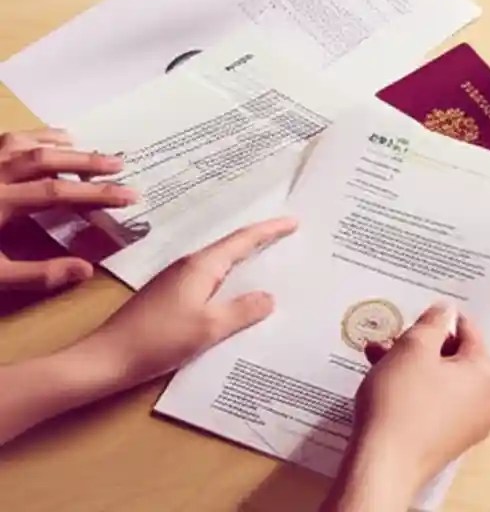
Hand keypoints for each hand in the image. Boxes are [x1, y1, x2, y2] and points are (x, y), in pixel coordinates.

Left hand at [0, 128, 136, 291]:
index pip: (59, 193)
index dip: (98, 193)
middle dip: (87, 161)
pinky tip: (28, 143)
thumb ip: (35, 274)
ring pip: (18, 142)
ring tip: (78, 144)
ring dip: (53, 142)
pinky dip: (21, 138)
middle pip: (46, 159)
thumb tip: (85, 270)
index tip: (131, 195)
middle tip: (120, 165)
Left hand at [73, 217, 295, 387]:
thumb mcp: (209, 328)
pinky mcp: (168, 297)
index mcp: (201, 267)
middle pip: (230, 248)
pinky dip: (228, 281)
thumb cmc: (159, 339)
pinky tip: (235, 295)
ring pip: (218, 265)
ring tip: (268, 265)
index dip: (269, 230)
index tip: (293, 222)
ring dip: (243, 263)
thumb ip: (243, 310)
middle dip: (259, 242)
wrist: (106, 358)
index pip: (242, 241)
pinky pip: (208, 281)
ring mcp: (175, 281)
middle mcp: (188, 266)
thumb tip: (269, 297)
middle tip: (287, 239)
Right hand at [324, 304, 489, 510]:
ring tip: (376, 356)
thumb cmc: (401, 402)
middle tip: (390, 337)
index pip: (468, 332)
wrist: (384, 465)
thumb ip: (431, 323)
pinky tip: (383, 383)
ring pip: (440, 381)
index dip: (441, 319)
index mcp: (486, 373)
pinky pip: (435, 404)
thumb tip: (446, 310)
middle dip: (418, 345)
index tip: (419, 312)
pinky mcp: (449, 442)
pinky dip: (413, 390)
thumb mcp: (413, 348)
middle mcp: (487, 399)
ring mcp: (469, 424)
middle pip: (453, 358)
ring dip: (409, 366)